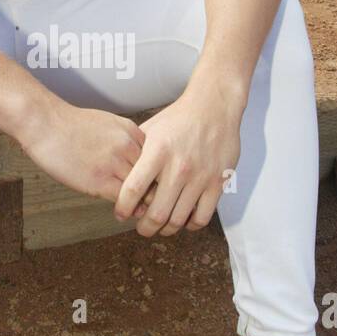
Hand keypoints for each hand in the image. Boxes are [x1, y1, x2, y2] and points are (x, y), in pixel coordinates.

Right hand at [18, 100, 149, 205]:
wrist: (45, 123)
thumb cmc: (70, 124)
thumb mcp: (107, 123)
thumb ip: (124, 140)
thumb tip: (131, 161)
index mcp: (131, 132)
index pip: (156, 159)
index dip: (154, 175)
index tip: (150, 185)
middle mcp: (128, 146)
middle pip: (153, 176)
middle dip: (152, 191)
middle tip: (150, 205)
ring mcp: (114, 163)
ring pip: (140, 190)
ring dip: (139, 203)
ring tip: (137, 212)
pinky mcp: (99, 180)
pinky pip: (122, 200)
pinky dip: (125, 209)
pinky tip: (121, 212)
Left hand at [112, 92, 241, 237]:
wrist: (214, 106)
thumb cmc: (179, 118)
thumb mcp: (151, 129)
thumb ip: (135, 153)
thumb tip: (118, 174)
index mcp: (158, 152)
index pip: (133, 189)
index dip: (123, 208)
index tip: (121, 214)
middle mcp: (179, 167)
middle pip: (156, 212)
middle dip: (144, 228)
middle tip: (141, 228)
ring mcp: (200, 177)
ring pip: (179, 219)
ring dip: (166, 229)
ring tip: (161, 227)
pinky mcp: (218, 182)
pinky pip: (202, 217)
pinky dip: (190, 225)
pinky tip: (184, 220)